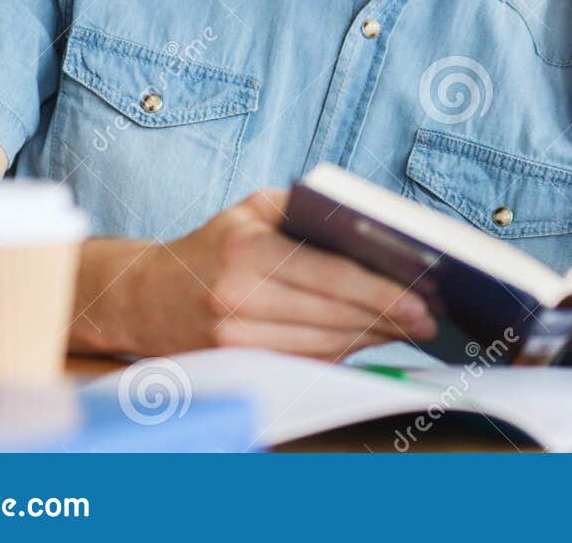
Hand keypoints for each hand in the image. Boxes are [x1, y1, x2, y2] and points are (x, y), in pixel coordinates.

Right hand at [127, 189, 436, 358]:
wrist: (143, 296)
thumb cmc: (212, 244)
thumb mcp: (253, 208)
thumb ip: (309, 208)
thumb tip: (372, 227)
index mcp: (248, 252)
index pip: (331, 277)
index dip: (381, 292)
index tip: (420, 299)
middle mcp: (239, 299)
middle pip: (334, 315)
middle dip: (388, 318)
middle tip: (427, 317)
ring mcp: (236, 338)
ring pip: (325, 343)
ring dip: (372, 338)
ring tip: (407, 327)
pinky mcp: (240, 363)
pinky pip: (306, 359)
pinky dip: (343, 351)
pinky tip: (368, 337)